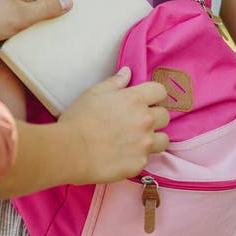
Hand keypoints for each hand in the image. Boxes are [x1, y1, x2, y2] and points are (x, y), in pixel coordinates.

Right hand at [58, 68, 169, 183]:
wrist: (71, 151)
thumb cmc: (79, 118)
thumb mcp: (94, 93)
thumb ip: (115, 82)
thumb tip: (128, 72)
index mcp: (135, 99)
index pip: (160, 91)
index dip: (153, 95)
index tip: (145, 100)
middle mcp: (145, 120)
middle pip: (165, 115)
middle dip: (154, 116)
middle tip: (137, 121)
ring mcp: (144, 144)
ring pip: (163, 139)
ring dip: (153, 137)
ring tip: (137, 140)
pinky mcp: (140, 164)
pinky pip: (147, 158)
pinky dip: (139, 156)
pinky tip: (123, 154)